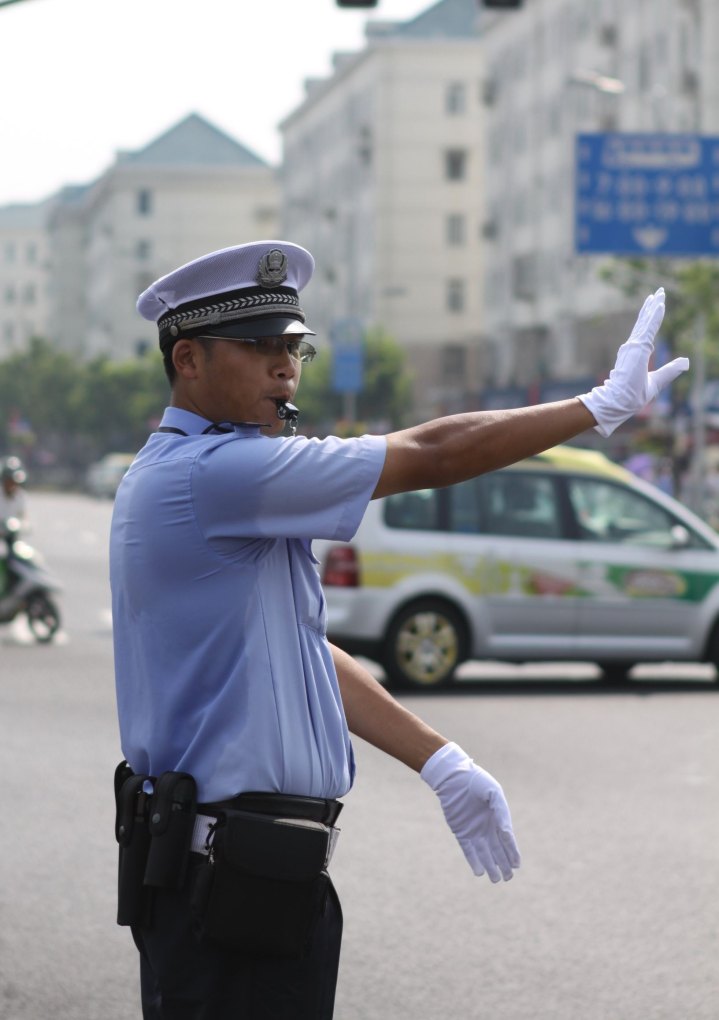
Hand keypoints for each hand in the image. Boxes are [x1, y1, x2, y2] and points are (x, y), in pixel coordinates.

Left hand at [421, 742, 519, 881]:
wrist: (455, 777)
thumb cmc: (477, 782)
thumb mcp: (494, 794)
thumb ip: (502, 813)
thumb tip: (507, 834)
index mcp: (498, 818)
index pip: (507, 840)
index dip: (513, 852)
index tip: (517, 865)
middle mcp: (487, 827)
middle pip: (497, 850)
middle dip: (504, 864)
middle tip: (508, 877)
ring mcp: (474, 830)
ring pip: (484, 853)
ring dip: (490, 866)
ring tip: (496, 879)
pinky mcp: (460, 831)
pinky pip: (468, 850)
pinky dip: (473, 861)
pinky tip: (479, 871)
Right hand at [577, 288, 689, 436]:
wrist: (620, 401)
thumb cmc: (633, 395)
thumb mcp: (657, 380)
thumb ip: (670, 370)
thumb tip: (686, 361)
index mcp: (636, 354)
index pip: (645, 332)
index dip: (650, 318)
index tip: (654, 305)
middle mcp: (633, 347)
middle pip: (644, 323)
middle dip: (651, 307)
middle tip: (657, 293)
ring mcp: (634, 346)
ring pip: (646, 322)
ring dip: (654, 307)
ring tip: (658, 294)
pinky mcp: (638, 347)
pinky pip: (649, 327)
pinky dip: (654, 315)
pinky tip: (659, 304)